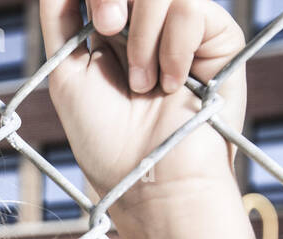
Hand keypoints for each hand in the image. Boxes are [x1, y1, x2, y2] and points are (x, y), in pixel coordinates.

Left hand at [38, 0, 246, 208]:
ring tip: (143, 84)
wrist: (150, 178)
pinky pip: (191, 8)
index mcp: (113, 24)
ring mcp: (184, 26)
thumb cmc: (105, 139)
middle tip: (109, 27)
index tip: (95, 19)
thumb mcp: (67, 72)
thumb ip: (63, 16)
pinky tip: (171, 84)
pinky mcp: (219, 36)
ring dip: (142, 37)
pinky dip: (173, 48)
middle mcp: (149, 20)